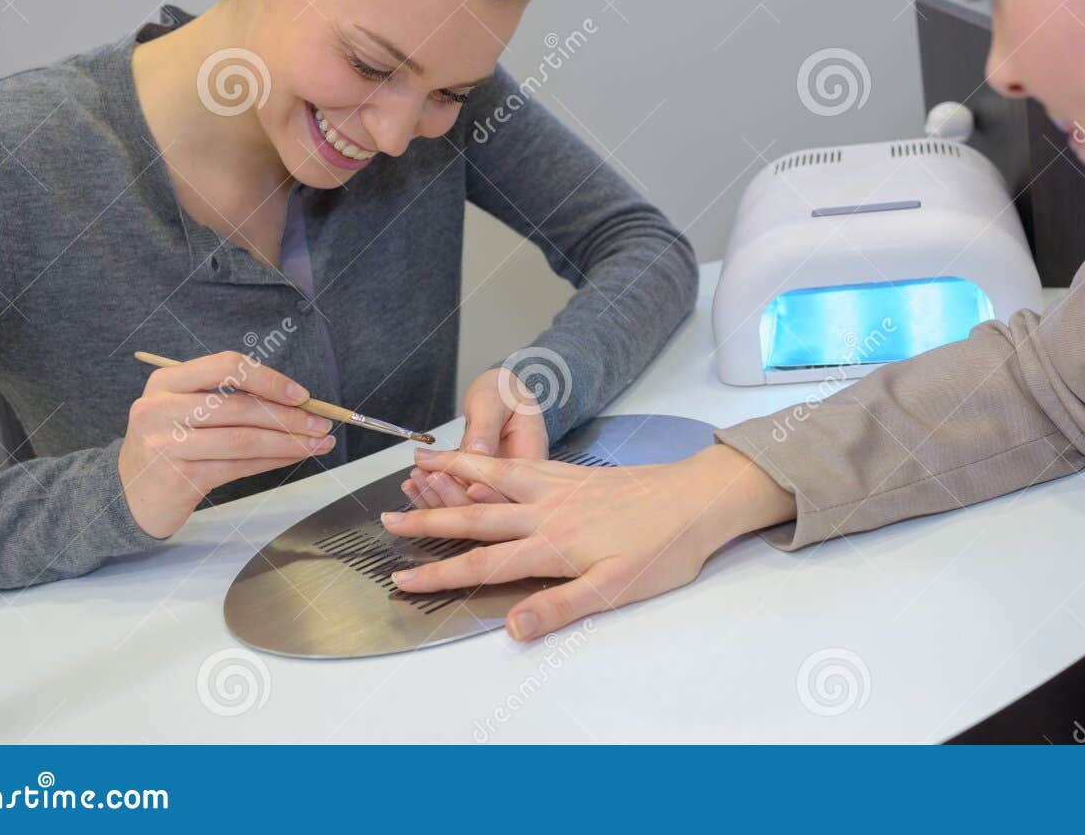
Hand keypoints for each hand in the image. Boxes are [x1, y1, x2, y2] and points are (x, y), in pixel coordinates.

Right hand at [118, 351, 334, 538]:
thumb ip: (231, 401)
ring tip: (317, 442)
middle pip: (239, 407)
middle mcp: (160, 408)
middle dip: (289, 416)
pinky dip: (272, 461)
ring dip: (289, 441)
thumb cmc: (170, 445)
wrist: (128, 494)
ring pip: (243, 439)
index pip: (225, 366)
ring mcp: (165, 443)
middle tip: (321, 423)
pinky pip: (238, 466)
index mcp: (166, 382)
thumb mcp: (187, 412)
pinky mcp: (178, 476)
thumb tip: (298, 402)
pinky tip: (293, 457)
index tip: (301, 394)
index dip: (268, 378)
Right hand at [381, 442, 796, 640]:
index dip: (438, 574)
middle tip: (386, 519)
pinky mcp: (573, 472)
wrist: (698, 498)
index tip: (400, 578)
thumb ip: (561, 607)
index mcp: (552, 545)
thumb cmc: (664, 548)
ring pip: (492, 478)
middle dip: (428, 520)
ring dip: (452, 471)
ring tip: (418, 465)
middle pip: (475, 517)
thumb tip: (512, 628)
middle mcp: (547, 510)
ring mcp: (558, 486)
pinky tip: (480, 458)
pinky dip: (490, 460)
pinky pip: (520, 462)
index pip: (482, 563)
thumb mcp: (617, 590)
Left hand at [405, 366, 547, 508]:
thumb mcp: (494, 403)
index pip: (512, 488)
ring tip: (415, 478)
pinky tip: (414, 485)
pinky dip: (433, 494)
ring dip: (438, 497)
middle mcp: (518, 481)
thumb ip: (486, 428)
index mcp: (532, 458)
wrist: (500, 394)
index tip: (453, 477)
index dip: (484, 492)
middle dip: (453, 496)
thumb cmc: (503, 392)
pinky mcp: (478, 487)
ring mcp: (497, 486)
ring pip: (469, 507)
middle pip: (489, 506)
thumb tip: (476, 452)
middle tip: (427, 475)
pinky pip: (457, 497)